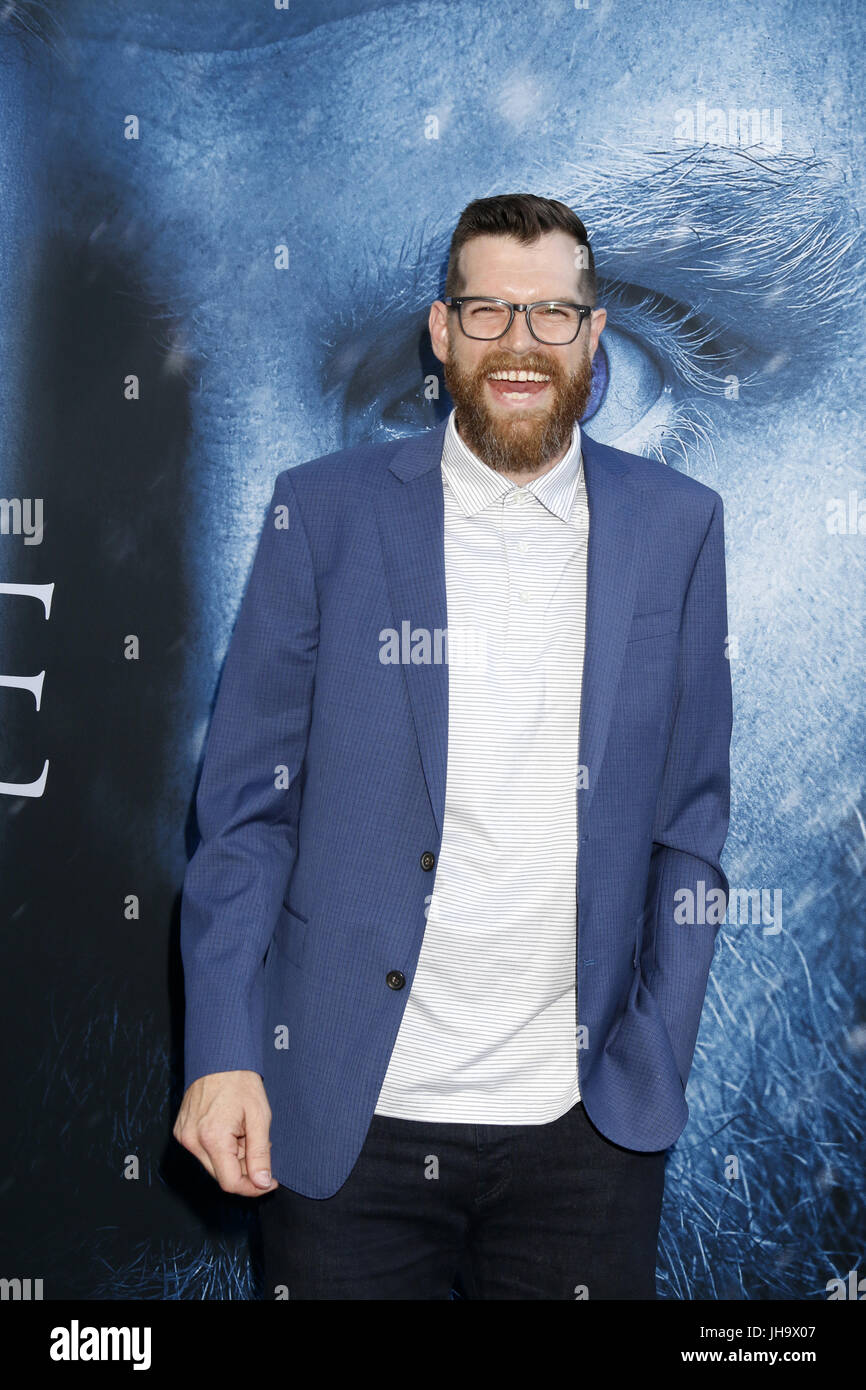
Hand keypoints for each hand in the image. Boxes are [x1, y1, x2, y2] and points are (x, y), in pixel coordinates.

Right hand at [173, 1070, 278, 1196]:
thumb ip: (260, 1154)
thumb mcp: (259, 1117)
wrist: (219, 1057)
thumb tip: (261, 1183)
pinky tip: (230, 1129)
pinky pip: (203, 1152)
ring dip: (233, 1157)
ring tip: (244, 1132)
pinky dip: (220, 1148)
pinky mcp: (181, 1131)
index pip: (230, 1183)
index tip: (269, 1181)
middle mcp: (192, 1141)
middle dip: (245, 1169)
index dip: (253, 1187)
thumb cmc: (241, 1082)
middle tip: (260, 1147)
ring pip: (213, 1165)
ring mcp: (184, 1136)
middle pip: (221, 1175)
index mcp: (212, 1138)